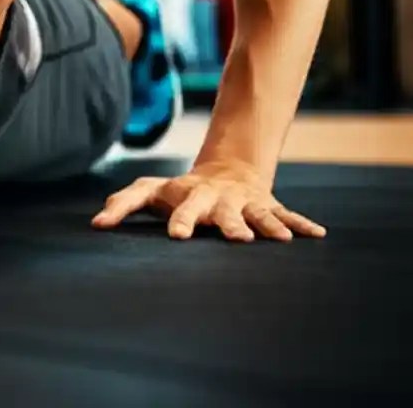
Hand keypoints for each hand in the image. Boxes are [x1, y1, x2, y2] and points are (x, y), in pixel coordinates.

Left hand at [90, 163, 325, 241]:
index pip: (182, 208)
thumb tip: (95, 224)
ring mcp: (245, 202)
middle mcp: (219, 199)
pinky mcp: (267, 206)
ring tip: (279, 240)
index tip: (177, 237)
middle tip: (235, 240)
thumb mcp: (151, 191)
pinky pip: (286, 215)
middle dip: (229, 225)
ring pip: (257, 215)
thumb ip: (123, 203)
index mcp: (190, 196)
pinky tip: (317, 235)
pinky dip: (300, 224)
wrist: (227, 171)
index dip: (180, 220)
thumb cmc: (180, 190)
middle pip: (223, 212)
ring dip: (267, 226)